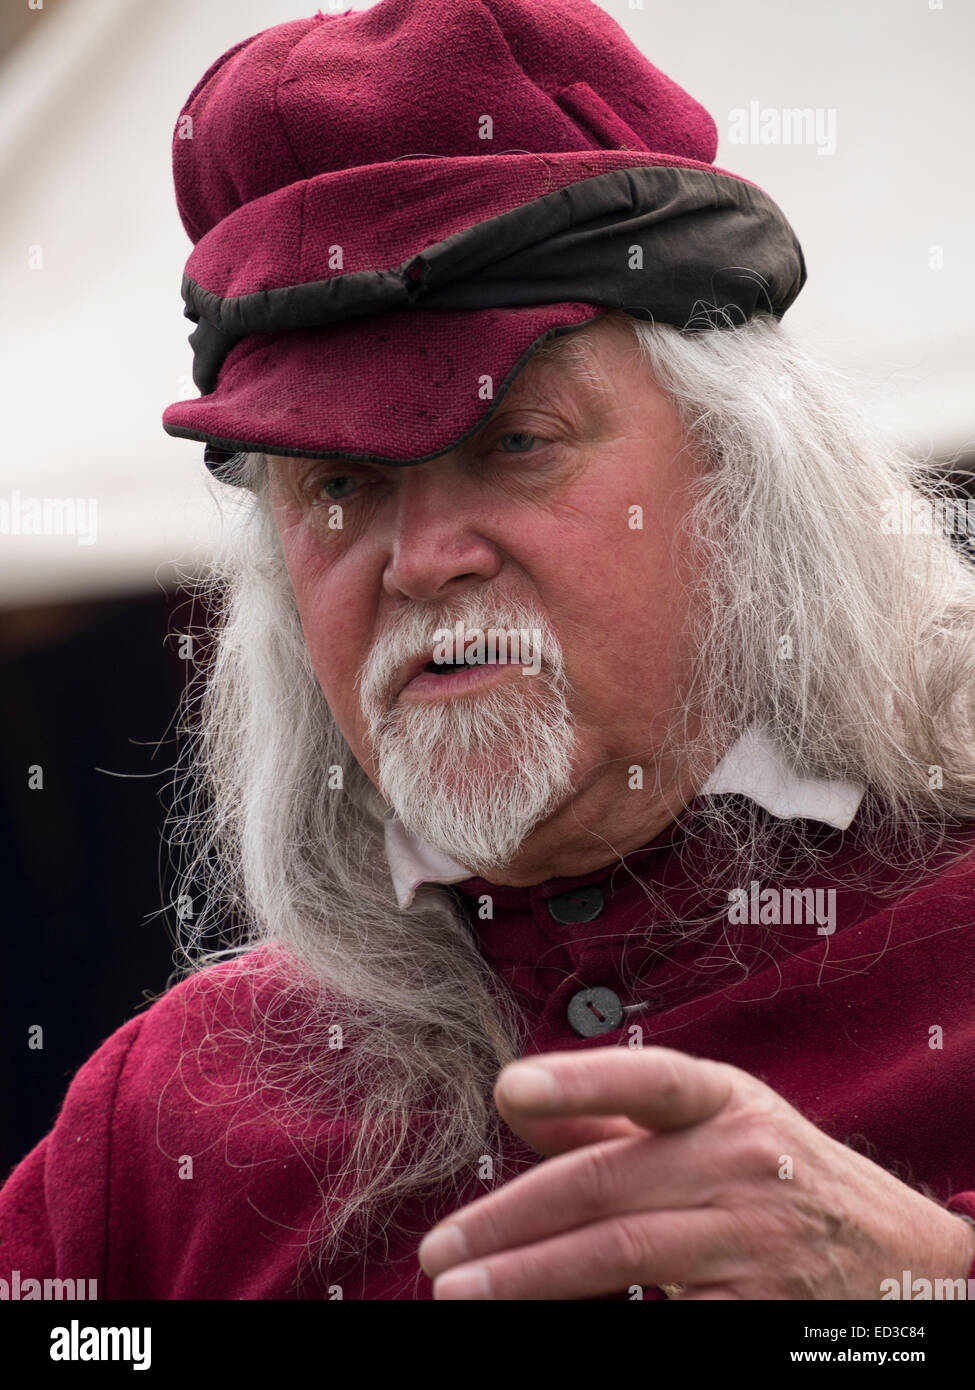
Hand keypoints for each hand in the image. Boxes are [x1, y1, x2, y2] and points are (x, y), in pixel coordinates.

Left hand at [417, 1047, 974, 1298]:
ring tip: (465, 1292)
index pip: (648, 1081)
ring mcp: (754, 1239)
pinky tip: (550, 1324)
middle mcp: (741, 1161)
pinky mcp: (758, 1309)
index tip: (510, 1087)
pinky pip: (666, 1317)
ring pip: (624, 1256)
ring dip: (534, 1278)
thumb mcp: (715, 1123)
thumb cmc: (780, 1178)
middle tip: (442, 1251)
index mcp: (724, 1100)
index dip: (579, 1080)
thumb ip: (610, 1118)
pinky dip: (604, 1321)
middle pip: (608, 1186)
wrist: (901, 1258)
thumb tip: (516, 1105)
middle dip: (512, 1220)